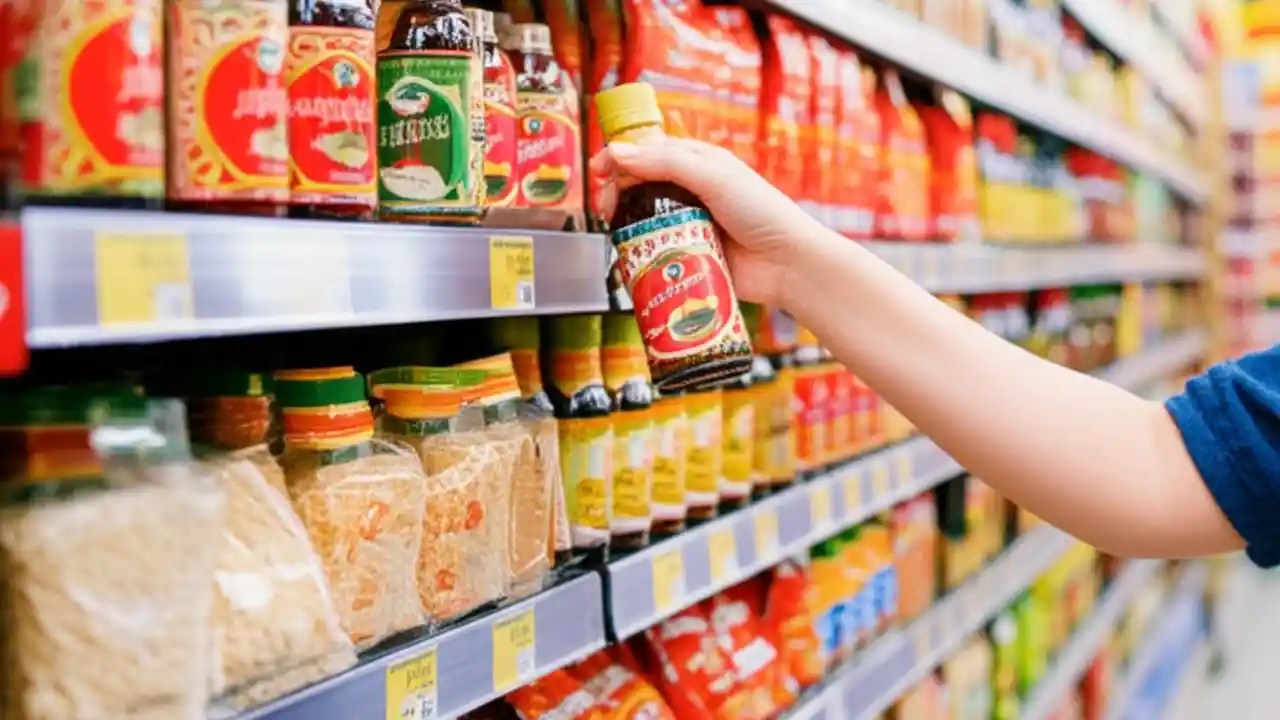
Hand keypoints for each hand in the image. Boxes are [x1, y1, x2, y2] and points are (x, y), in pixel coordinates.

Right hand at [590, 136, 829, 306]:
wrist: (786, 263)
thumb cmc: (760, 211)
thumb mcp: (712, 175)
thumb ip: (664, 162)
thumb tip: (617, 152)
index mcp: (697, 163)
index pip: (648, 152)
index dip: (619, 158)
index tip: (598, 172)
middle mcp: (691, 191)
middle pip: (639, 186)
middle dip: (616, 193)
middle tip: (605, 208)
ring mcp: (688, 223)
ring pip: (643, 220)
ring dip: (623, 224)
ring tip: (613, 232)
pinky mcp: (688, 254)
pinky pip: (655, 250)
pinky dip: (639, 252)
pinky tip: (629, 256)